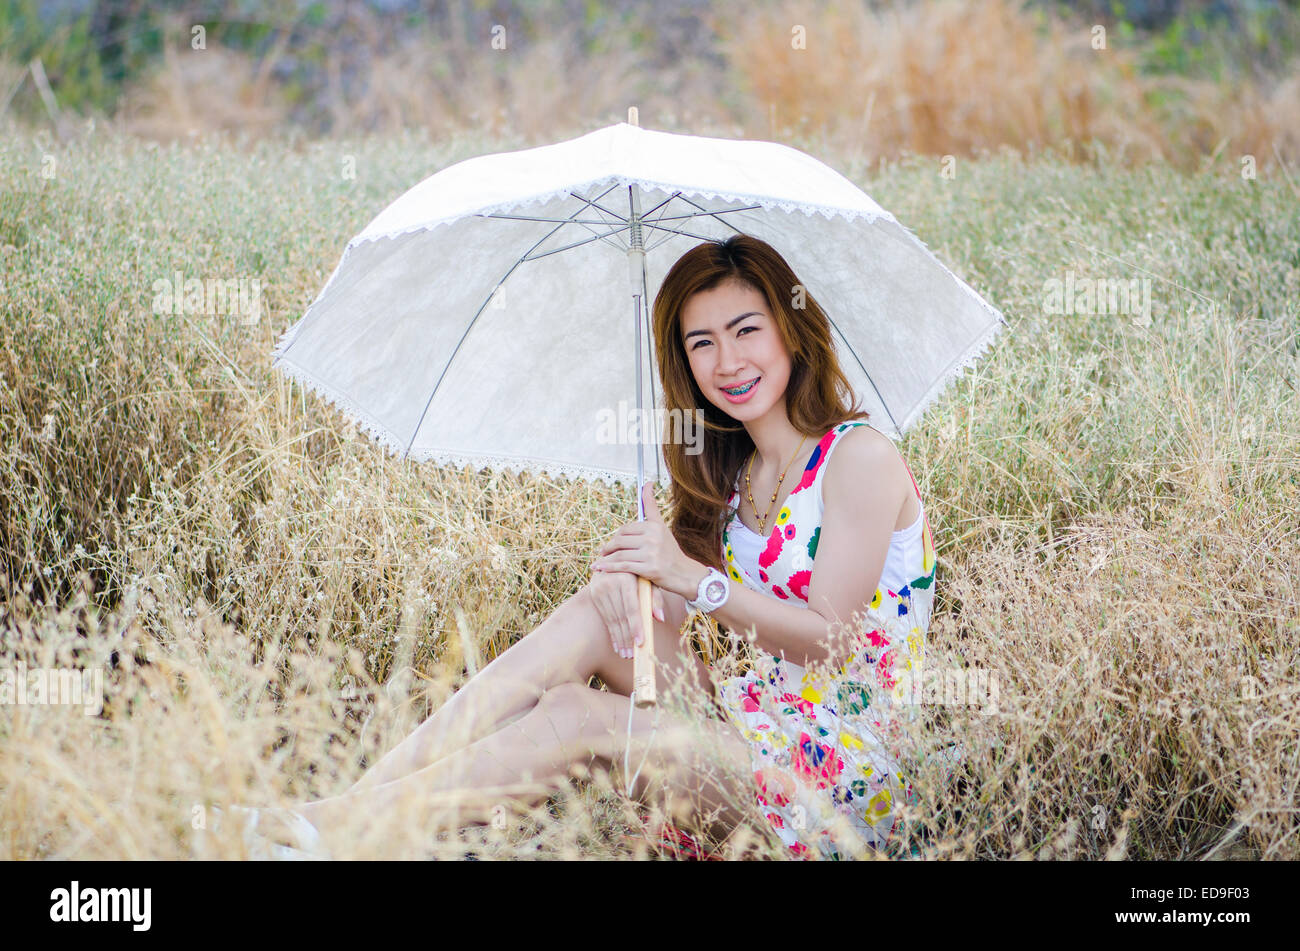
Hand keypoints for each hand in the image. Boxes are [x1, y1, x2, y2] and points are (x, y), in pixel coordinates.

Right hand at [586, 567, 667, 659]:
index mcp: (626, 577)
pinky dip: (612, 633)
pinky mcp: (594, 594)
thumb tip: (660, 618)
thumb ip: (655, 598)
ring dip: (619, 639)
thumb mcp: (649, 580)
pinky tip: (617, 646)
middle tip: (633, 655)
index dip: (636, 626)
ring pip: (612, 619)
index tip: (640, 642)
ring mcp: (600, 588)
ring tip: (626, 655)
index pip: (631, 607)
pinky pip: (605, 618)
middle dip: (627, 637)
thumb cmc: (639, 572)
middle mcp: (610, 582)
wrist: (616, 558)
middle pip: (621, 616)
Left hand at [590, 481, 698, 599]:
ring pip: (620, 554)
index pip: (625, 529)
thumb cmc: (669, 550)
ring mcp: (651, 553)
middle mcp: (653, 538)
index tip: (612, 543)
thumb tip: (647, 483)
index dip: (616, 537)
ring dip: (606, 559)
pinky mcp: (648, 568)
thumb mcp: (661, 526)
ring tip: (599, 562)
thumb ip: (651, 506)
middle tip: (604, 552)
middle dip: (609, 547)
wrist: (683, 573)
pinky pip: (623, 566)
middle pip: (620, 541)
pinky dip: (609, 568)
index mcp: (654, 526)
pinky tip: (600, 569)